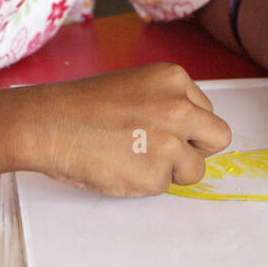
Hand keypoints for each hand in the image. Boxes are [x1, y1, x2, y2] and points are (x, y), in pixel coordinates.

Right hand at [25, 62, 231, 196]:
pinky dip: (145, 183)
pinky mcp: (155, 174)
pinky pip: (165, 187)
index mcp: (174, 79)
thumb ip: (167, 103)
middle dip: (197, 149)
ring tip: (134, 159)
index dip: (187, 127)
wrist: (49, 124)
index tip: (162, 130)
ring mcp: (169, 142)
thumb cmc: (83, 106)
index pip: (206, 112)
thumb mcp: (136, 86)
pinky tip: (119, 167)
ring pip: (195, 169)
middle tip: (167, 153)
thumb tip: (189, 132)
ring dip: (171, 171)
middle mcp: (179, 107)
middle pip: (218, 138)